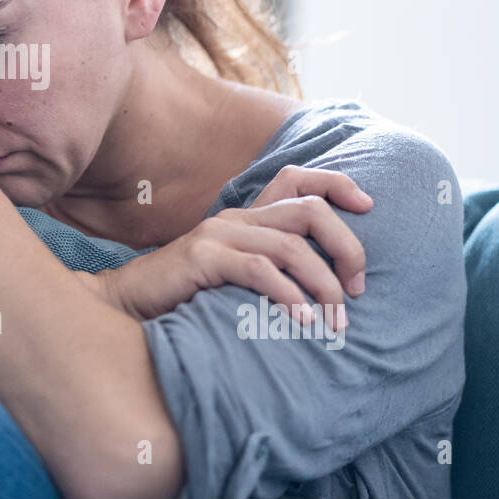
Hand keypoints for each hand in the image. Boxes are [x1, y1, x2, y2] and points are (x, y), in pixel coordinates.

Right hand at [99, 166, 371, 326]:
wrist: (126, 304)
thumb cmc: (184, 297)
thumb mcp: (232, 276)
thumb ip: (266, 269)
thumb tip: (324, 286)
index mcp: (245, 216)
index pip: (297, 177)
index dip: (338, 183)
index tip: (371, 207)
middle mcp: (236, 218)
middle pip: (309, 210)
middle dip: (345, 246)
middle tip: (358, 289)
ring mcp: (218, 235)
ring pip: (291, 246)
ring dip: (323, 285)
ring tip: (335, 320)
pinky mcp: (203, 257)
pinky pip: (259, 271)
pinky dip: (288, 296)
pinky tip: (301, 321)